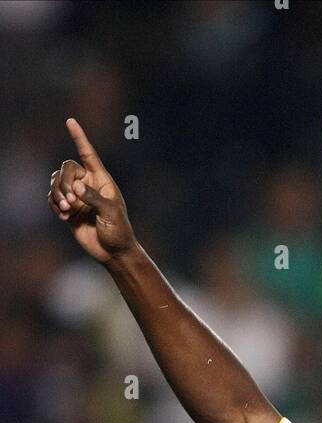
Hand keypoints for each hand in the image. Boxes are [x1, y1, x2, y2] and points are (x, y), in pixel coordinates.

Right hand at [47, 118, 135, 263]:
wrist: (114, 252)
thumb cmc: (119, 230)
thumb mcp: (110, 212)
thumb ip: (92, 197)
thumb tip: (74, 187)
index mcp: (101, 179)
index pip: (88, 154)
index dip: (79, 138)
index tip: (71, 121)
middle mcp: (87, 184)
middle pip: (66, 169)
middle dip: (64, 182)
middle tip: (72, 202)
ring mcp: (77, 196)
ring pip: (56, 182)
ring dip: (57, 194)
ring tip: (67, 210)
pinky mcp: (69, 210)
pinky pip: (53, 198)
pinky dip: (54, 204)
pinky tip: (63, 216)